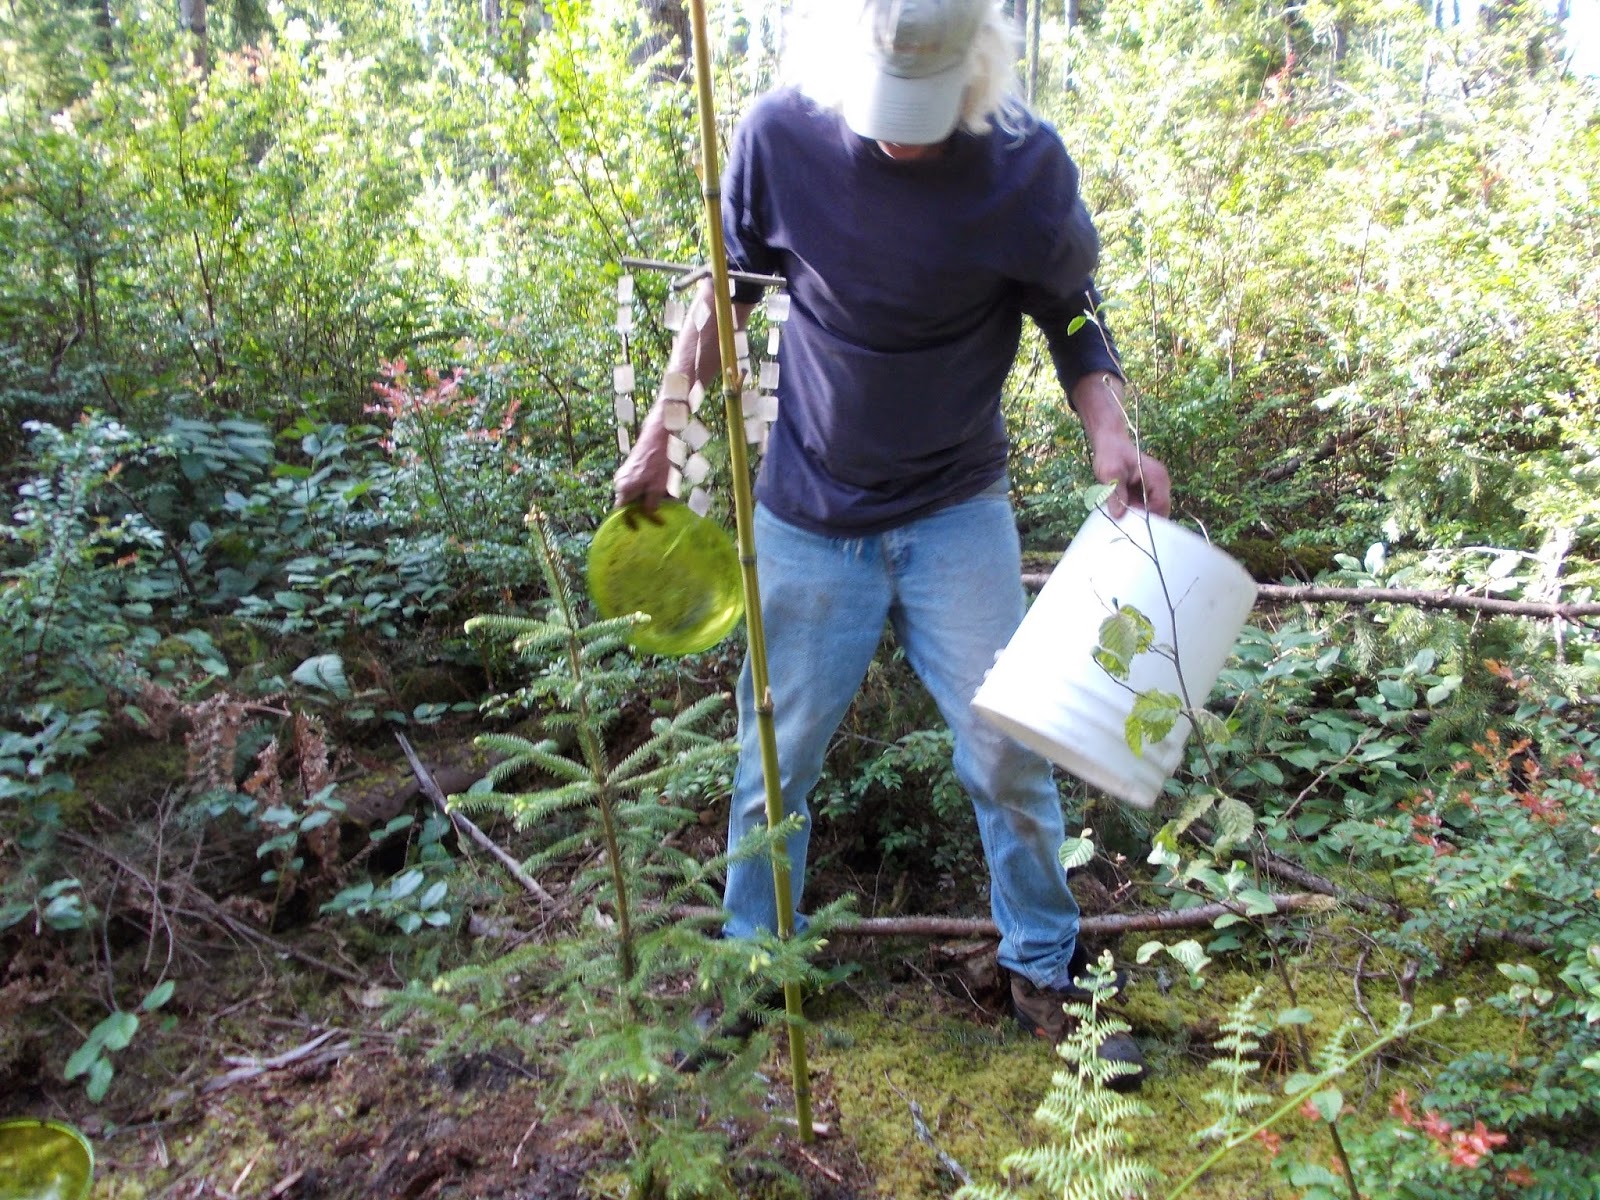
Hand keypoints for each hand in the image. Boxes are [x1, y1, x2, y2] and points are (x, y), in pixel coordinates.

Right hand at [612, 407, 672, 521]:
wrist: (658, 435)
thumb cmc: (657, 462)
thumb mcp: (657, 488)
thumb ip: (651, 504)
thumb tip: (650, 518)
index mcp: (623, 488)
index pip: (621, 512)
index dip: (631, 522)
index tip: (640, 529)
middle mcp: (620, 482)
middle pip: (630, 502)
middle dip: (645, 509)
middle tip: (660, 515)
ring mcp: (626, 474)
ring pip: (637, 493)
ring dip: (651, 498)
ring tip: (667, 498)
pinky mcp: (633, 468)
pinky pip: (640, 484)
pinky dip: (651, 488)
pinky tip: (666, 487)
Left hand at [1070, 373, 1171, 518]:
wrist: (1109, 442)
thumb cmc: (1111, 454)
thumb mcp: (1111, 474)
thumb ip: (1116, 494)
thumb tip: (1119, 515)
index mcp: (1158, 478)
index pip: (1161, 507)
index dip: (1149, 521)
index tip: (1133, 530)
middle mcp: (1161, 483)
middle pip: (1158, 511)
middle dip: (1143, 521)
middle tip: (1125, 529)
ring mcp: (1155, 486)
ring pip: (1150, 510)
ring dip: (1137, 516)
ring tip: (1121, 520)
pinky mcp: (1147, 489)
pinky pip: (1144, 505)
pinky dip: (1133, 510)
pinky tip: (1121, 512)